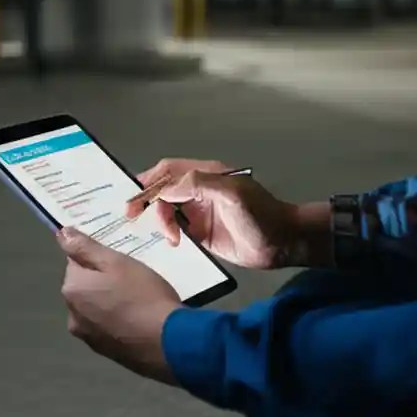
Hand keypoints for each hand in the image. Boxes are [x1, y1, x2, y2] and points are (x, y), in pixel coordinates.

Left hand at [58, 227, 181, 384]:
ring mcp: (87, 337)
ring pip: (94, 308)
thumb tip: (60, 233)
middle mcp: (72, 314)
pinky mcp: (104, 352)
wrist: (167, 343)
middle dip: (101, 281)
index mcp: (71, 289)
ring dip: (108, 302)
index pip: (75, 262)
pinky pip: (106, 328)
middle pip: (84, 287)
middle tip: (132, 277)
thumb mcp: (116, 262)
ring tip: (137, 299)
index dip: (98, 258)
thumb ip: (85, 247)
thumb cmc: (142, 295)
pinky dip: (116, 321)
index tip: (119, 259)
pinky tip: (137, 320)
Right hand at [128, 159, 325, 269]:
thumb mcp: (231, 194)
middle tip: (132, 218)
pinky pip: (176, 231)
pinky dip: (166, 235)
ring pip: (166, 211)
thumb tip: (164, 189)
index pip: (168, 172)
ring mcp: (199, 212)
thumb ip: (198, 185)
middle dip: (146, 202)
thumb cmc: (260, 215)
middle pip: (162, 191)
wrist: (283, 244)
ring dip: (158, 221)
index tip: (134, 199)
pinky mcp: (201, 234)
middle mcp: (198, 191)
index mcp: (205, 175)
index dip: (148, 183)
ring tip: (170, 237)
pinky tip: (169, 243)